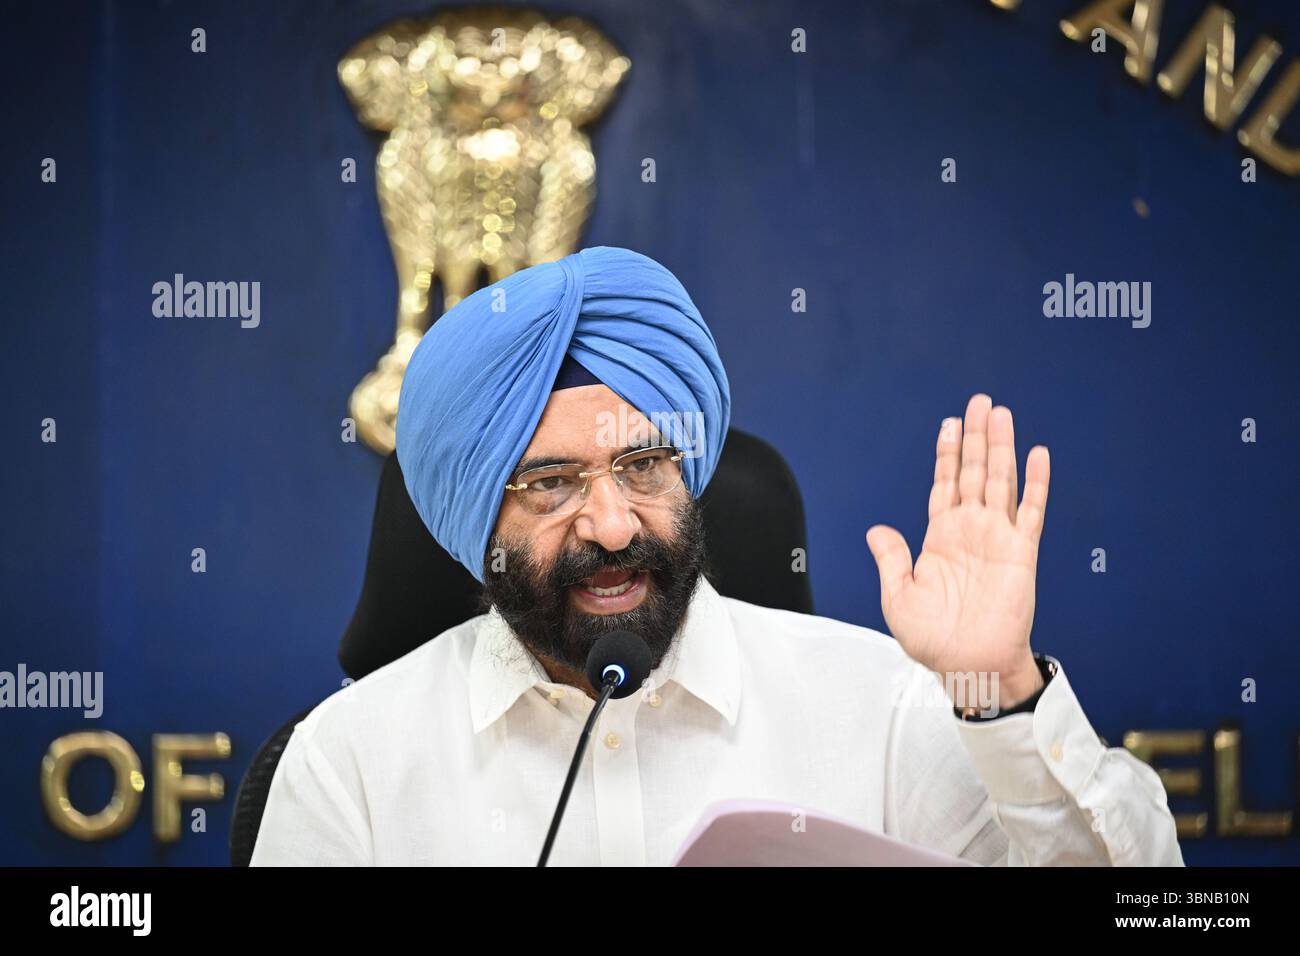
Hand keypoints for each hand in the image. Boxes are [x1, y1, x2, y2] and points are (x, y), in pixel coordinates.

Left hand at [866, 394, 1049, 708]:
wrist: (969, 667)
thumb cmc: (934, 640)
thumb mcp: (899, 598)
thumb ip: (892, 560)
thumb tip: (877, 530)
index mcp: (940, 538)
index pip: (945, 485)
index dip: (947, 454)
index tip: (950, 424)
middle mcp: (970, 531)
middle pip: (973, 472)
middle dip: (976, 437)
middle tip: (979, 402)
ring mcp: (997, 538)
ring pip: (1000, 481)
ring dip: (1001, 448)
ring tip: (1001, 414)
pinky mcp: (1022, 553)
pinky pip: (1031, 511)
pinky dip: (1036, 483)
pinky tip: (1038, 455)